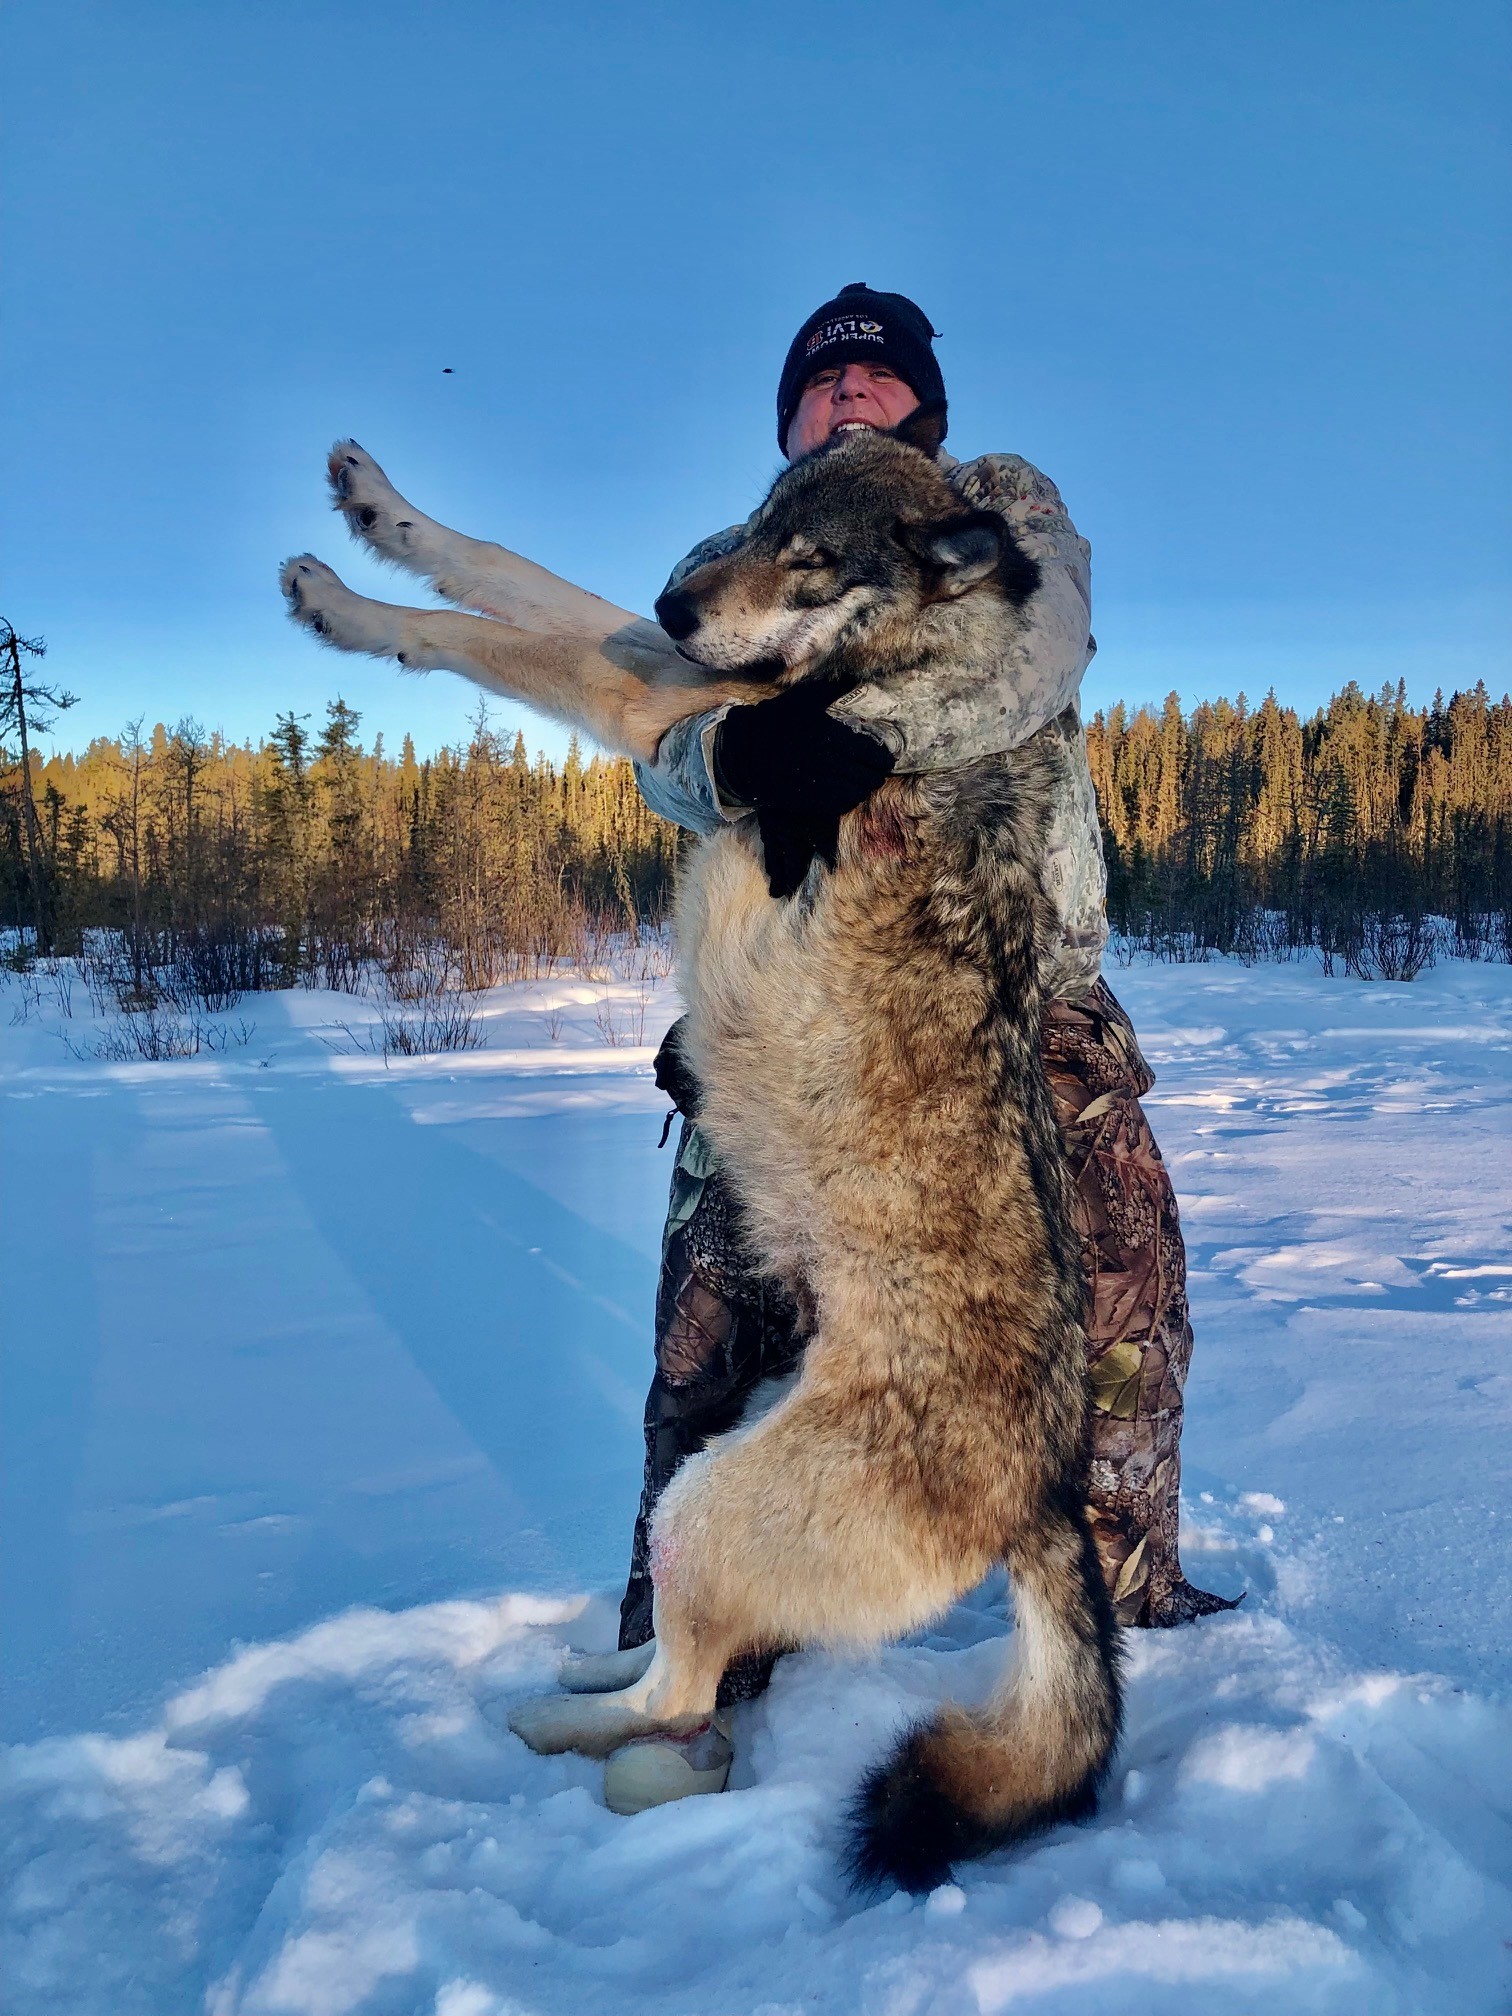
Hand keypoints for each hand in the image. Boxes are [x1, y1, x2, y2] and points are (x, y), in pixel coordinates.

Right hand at [712, 684, 894, 820]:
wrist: (742, 752)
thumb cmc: (775, 721)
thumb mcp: (803, 699)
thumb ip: (833, 690)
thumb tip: (857, 679)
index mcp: (828, 735)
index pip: (869, 753)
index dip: (883, 759)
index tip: (887, 759)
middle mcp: (824, 762)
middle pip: (865, 776)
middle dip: (876, 776)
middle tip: (878, 773)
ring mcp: (815, 784)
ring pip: (854, 794)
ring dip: (864, 790)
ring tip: (865, 784)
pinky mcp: (805, 801)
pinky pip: (837, 806)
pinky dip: (847, 801)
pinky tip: (848, 794)